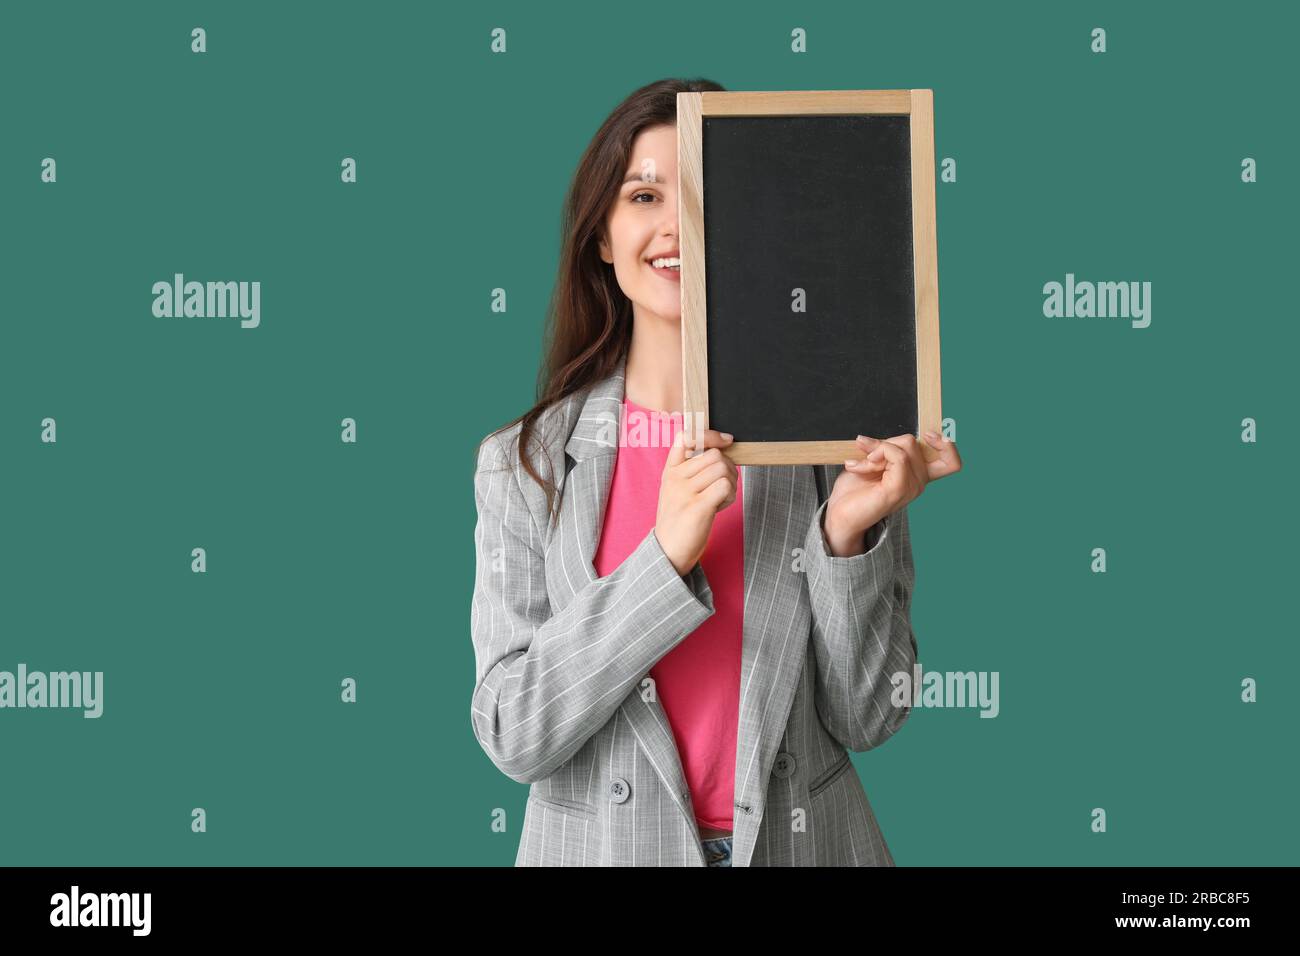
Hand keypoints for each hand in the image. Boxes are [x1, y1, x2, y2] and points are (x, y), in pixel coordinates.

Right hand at [654, 428, 737, 576]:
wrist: (668, 552)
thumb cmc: (678, 521)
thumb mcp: (676, 490)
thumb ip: (691, 471)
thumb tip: (721, 452)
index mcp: (670, 471)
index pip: (686, 437)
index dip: (710, 435)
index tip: (726, 442)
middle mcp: (675, 478)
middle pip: (714, 455)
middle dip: (729, 468)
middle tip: (725, 485)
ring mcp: (685, 492)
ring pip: (722, 470)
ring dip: (731, 484)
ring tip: (721, 498)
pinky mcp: (697, 507)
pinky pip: (725, 487)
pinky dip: (730, 496)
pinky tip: (720, 506)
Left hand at [825, 431, 962, 552]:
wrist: (840, 515)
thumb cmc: (855, 491)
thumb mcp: (872, 461)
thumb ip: (883, 448)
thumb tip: (873, 438)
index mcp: (917, 476)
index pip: (951, 462)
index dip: (946, 444)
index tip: (927, 434)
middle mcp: (919, 483)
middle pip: (915, 442)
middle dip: (885, 441)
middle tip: (865, 452)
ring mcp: (911, 487)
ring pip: (906, 446)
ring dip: (876, 449)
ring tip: (859, 464)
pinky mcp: (899, 489)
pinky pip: (898, 457)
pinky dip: (877, 454)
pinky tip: (858, 467)